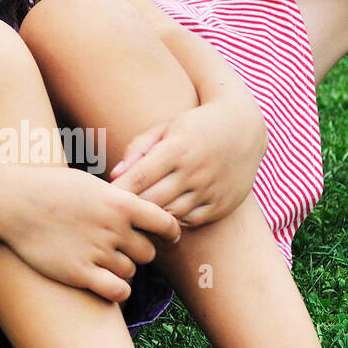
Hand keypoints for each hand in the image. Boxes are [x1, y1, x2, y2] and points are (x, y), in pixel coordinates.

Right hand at [0, 164, 180, 303]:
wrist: (9, 201)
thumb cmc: (47, 188)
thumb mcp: (88, 184)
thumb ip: (117, 199)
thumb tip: (142, 214)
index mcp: (119, 202)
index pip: (165, 223)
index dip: (169, 233)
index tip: (164, 238)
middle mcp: (113, 228)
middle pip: (148, 252)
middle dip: (136, 251)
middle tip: (116, 246)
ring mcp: (97, 252)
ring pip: (131, 272)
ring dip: (120, 269)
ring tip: (98, 258)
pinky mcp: (80, 274)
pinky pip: (119, 292)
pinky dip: (117, 290)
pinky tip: (103, 282)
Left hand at [110, 99, 266, 227]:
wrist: (244, 127)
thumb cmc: (194, 126)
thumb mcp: (165, 128)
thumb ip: (138, 149)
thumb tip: (115, 175)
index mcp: (177, 149)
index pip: (140, 178)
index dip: (119, 190)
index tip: (104, 196)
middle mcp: (195, 171)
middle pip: (153, 200)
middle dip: (132, 206)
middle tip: (116, 210)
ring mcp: (211, 189)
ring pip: (171, 214)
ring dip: (152, 216)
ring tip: (136, 214)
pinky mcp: (223, 203)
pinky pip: (191, 221)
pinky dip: (174, 220)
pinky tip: (162, 214)